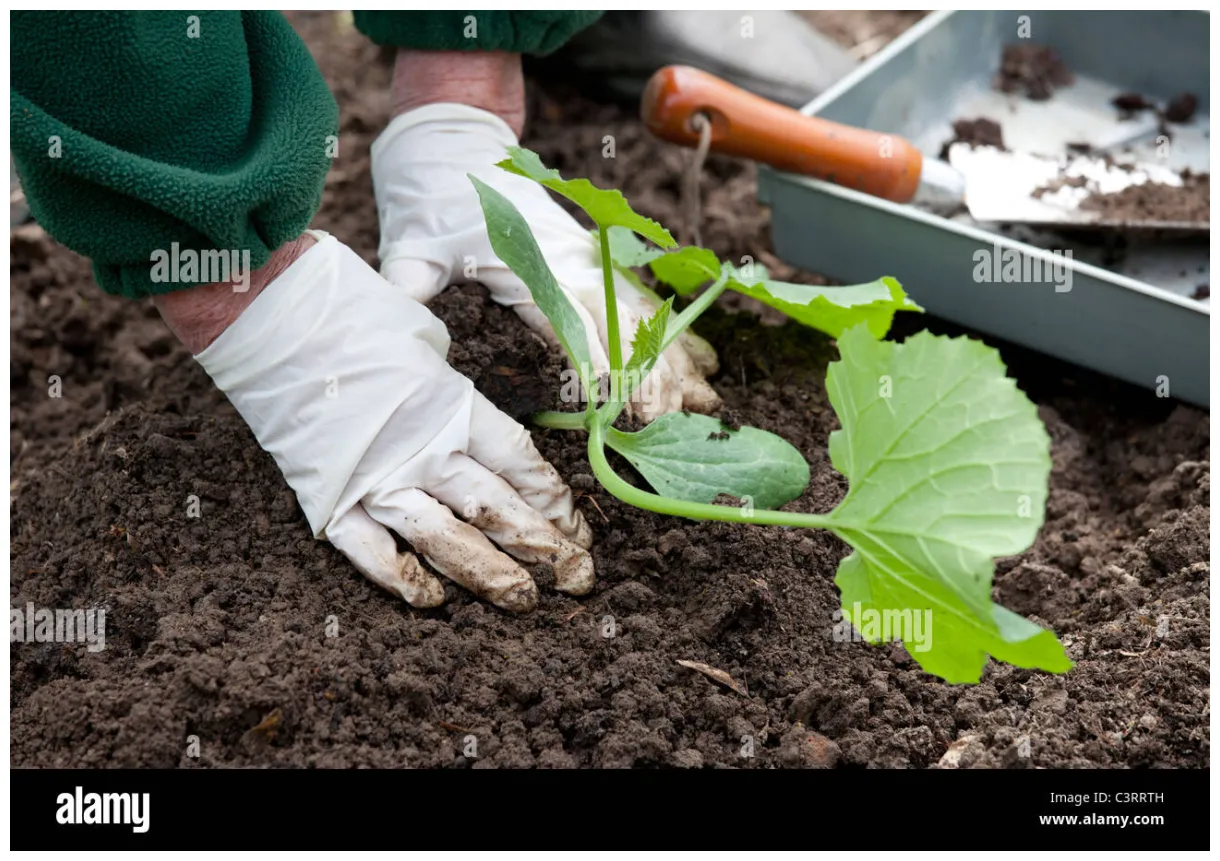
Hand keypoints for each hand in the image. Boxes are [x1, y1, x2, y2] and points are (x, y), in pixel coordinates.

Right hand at [188, 231, 593, 611]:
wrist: (271, 312)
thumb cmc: (354, 312)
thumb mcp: (428, 343)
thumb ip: (453, 394)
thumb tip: (470, 426)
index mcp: (455, 407)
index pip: (521, 465)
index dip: (555, 503)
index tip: (579, 530)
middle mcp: (424, 450)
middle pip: (497, 509)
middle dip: (543, 550)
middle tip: (578, 578)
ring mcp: (376, 479)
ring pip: (446, 541)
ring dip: (489, 576)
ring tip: (524, 601)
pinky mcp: (330, 498)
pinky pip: (372, 553)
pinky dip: (403, 581)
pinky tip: (433, 601)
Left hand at [370, 102, 720, 420]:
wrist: (457, 143)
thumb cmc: (434, 194)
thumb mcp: (412, 241)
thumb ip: (410, 277)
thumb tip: (400, 303)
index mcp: (530, 261)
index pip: (572, 320)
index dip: (596, 362)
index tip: (615, 401)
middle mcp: (573, 261)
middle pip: (623, 324)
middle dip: (650, 373)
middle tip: (667, 419)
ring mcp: (590, 259)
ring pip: (645, 316)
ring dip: (675, 360)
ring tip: (703, 403)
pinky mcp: (596, 262)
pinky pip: (644, 304)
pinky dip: (675, 336)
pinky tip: (702, 365)